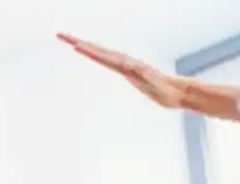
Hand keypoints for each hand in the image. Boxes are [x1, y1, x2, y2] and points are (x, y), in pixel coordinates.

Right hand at [57, 34, 187, 108]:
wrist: (178, 92)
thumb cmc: (166, 91)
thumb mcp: (155, 85)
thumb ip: (144, 75)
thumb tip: (131, 66)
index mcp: (127, 65)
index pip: (102, 56)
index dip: (87, 50)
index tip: (73, 44)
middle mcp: (124, 62)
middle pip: (96, 49)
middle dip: (78, 42)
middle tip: (61, 35)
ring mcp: (125, 65)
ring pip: (100, 53)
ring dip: (85, 46)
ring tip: (70, 41)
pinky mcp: (127, 70)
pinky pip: (106, 60)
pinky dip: (95, 55)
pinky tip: (91, 53)